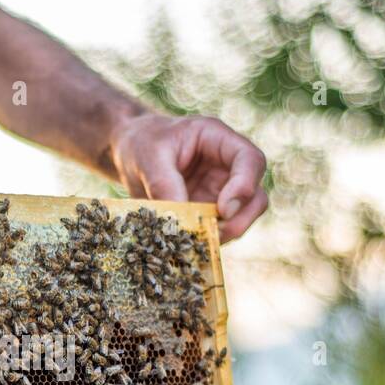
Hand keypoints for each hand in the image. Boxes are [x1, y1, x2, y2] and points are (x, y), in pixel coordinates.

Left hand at [109, 113, 267, 240]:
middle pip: (255, 195)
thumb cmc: (141, 143)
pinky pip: (218, 231)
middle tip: (216, 233)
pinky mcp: (207, 213)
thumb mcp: (148, 157)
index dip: (245, 185)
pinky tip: (187, 244)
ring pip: (242, 218)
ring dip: (225, 234)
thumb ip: (164, 183)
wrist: (129, 154)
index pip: (250, 159)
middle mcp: (226, 167)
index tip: (224, 209)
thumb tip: (181, 220)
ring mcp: (219, 192)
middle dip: (241, 218)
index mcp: (217, 140)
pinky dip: (208, 241)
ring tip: (195, 240)